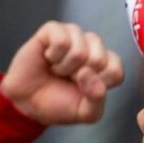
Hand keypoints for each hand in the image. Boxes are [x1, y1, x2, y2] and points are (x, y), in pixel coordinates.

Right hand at [1, 21, 123, 125]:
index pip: (115, 72)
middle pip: (99, 60)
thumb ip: (97, 99)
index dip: (97, 86)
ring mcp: (74, 35)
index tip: (83, 90)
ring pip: (80, 50)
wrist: (27, 103)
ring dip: (65, 67)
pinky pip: (62, 40)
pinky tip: (48, 58)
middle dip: (79, 77)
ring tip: (57, 69)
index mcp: (106, 65)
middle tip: (67, 79)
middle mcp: (93, 47)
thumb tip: (91, 75)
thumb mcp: (85, 113)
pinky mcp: (53, 29)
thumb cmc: (58, 104)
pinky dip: (53, 56)